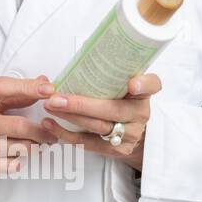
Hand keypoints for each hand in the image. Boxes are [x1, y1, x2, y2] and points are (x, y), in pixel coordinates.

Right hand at [0, 75, 59, 185]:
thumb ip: (13, 94)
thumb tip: (44, 83)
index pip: (2, 88)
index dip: (28, 87)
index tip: (49, 89)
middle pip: (18, 126)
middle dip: (42, 131)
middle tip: (52, 132)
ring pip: (18, 148)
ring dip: (33, 147)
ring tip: (36, 145)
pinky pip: (10, 166)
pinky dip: (18, 162)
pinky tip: (16, 157)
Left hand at [40, 73, 158, 170]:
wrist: (129, 131)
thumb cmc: (119, 101)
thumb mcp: (120, 83)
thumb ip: (110, 72)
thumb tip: (82, 52)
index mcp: (142, 93)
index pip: (152, 85)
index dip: (143, 84)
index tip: (133, 85)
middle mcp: (140, 114)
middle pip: (112, 110)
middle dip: (80, 105)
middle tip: (56, 98)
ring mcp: (130, 134)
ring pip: (97, 126)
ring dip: (69, 117)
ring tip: (50, 107)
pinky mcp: (116, 149)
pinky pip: (88, 142)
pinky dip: (65, 133)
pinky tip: (50, 124)